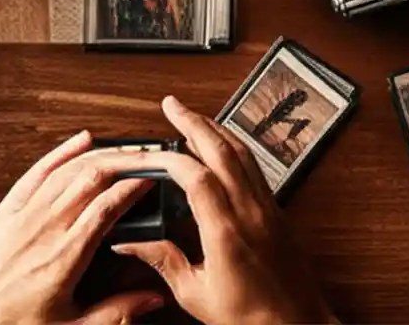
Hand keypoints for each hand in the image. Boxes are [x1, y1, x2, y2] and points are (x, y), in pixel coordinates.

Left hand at [0, 132, 165, 324]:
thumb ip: (115, 313)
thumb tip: (152, 299)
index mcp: (64, 255)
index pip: (107, 206)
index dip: (135, 187)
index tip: (157, 179)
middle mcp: (44, 227)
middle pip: (91, 178)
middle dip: (126, 161)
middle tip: (152, 155)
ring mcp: (24, 215)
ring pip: (67, 169)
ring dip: (100, 153)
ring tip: (127, 147)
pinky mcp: (7, 212)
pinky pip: (37, 172)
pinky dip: (60, 153)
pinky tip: (79, 142)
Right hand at [113, 97, 333, 324]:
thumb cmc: (253, 318)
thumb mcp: (196, 296)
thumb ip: (163, 262)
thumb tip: (130, 243)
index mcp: (227, 232)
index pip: (198, 177)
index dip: (171, 158)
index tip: (150, 154)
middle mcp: (251, 212)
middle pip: (223, 151)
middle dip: (194, 121)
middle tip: (172, 104)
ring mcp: (268, 209)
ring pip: (243, 154)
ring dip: (217, 129)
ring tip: (194, 117)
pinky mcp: (278, 213)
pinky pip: (255, 168)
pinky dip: (235, 149)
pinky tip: (222, 148)